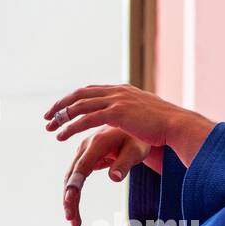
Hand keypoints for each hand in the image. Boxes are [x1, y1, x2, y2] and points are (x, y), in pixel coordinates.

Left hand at [44, 83, 215, 165]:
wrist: (177, 124)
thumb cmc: (166, 124)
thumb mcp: (146, 114)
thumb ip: (134, 113)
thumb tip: (131, 118)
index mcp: (122, 90)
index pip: (90, 90)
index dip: (73, 99)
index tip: (60, 109)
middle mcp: (116, 91)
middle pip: (80, 94)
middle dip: (61, 106)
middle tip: (47, 117)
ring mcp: (116, 100)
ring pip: (80, 106)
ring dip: (62, 117)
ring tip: (50, 128)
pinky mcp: (117, 113)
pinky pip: (87, 118)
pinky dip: (71, 126)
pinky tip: (61, 136)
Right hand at [62, 126, 161, 225]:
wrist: (136, 127)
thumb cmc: (139, 140)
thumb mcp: (137, 151)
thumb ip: (124, 163)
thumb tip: (114, 178)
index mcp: (98, 143)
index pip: (82, 167)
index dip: (75, 185)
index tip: (70, 202)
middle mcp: (85, 146)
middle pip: (71, 175)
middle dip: (69, 199)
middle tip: (72, 221)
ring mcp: (83, 151)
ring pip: (70, 178)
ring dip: (69, 200)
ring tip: (74, 221)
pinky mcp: (84, 157)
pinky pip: (75, 177)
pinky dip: (73, 193)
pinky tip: (75, 210)